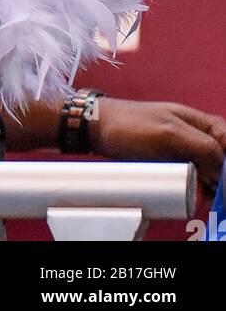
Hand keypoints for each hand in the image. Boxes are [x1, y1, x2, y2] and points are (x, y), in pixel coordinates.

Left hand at [91, 99, 225, 190]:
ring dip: (208, 178)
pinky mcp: (169, 157)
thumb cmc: (128, 126)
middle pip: (219, 154)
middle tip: (211, 186)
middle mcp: (192, 132)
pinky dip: (196, 181)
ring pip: (207, 165)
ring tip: (203, 190)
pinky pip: (191, 171)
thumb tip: (221, 163)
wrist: (96, 126)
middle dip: (219, 171)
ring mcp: (180, 145)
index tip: (221, 176)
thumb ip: (199, 145)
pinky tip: (193, 190)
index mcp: (196, 120)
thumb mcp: (167, 135)